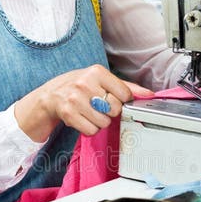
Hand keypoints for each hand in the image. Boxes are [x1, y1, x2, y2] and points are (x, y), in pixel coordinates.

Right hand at [15, 64, 153, 141]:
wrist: (50, 95)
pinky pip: (91, 130)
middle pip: (115, 109)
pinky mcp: (68, 114)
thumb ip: (126, 87)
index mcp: (97, 71)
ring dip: (99, 121)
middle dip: (109, 112)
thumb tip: (149, 94)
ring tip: (89, 112)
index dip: (121, 100)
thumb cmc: (80, 87)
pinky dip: (89, 128)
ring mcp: (75, 99)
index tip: (111, 97)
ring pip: (104, 122)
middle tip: (98, 106)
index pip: (125, 94)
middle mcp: (85, 83)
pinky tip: (82, 119)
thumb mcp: (101, 80)